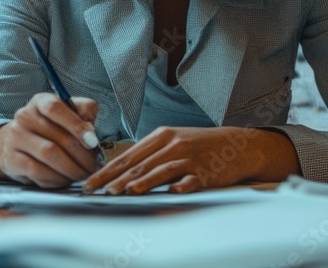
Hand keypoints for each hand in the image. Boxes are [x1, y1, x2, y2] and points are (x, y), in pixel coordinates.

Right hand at [0, 92, 101, 187]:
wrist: (16, 143)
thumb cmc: (50, 127)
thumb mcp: (68, 112)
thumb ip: (84, 113)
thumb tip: (91, 131)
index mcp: (40, 101)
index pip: (55, 108)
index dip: (76, 125)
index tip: (93, 142)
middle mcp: (25, 117)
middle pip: (58, 138)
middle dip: (83, 156)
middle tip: (94, 165)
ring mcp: (16, 138)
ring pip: (49, 156)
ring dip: (72, 169)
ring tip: (83, 173)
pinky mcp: (12, 160)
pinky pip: (39, 172)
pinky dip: (57, 178)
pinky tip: (66, 178)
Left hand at [82, 126, 298, 194]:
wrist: (237, 144)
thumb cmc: (201, 145)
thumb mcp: (174, 142)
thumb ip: (150, 155)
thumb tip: (121, 174)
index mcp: (162, 136)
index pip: (128, 155)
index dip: (107, 170)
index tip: (90, 183)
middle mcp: (173, 144)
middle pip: (140, 164)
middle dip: (117, 179)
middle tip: (99, 191)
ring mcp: (190, 157)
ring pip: (161, 169)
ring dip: (143, 182)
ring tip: (126, 192)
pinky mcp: (206, 171)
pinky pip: (191, 179)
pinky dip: (181, 185)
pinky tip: (171, 193)